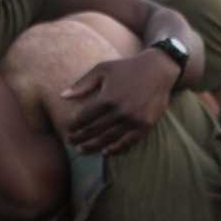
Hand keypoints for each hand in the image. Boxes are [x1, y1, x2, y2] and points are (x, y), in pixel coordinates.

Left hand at [59, 50, 177, 154]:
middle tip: (70, 142)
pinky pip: (128, 142)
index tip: (68, 128)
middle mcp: (120, 112)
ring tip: (82, 150)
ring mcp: (133, 120)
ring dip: (93, 146)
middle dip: (79, 137)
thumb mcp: (102, 69)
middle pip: (94, 130)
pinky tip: (105, 152)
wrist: (158, 69)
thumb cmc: (127, 67)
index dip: (74, 125)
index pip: (84, 117)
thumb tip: (62, 96)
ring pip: (108, 139)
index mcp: (107, 98)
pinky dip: (116, 149)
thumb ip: (82, 84)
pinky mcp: (145, 125)